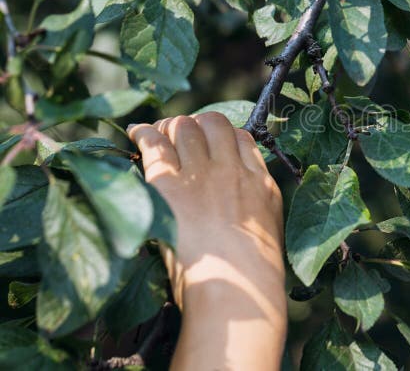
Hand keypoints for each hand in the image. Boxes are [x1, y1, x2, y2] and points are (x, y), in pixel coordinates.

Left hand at [128, 112, 285, 370]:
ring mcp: (202, 175)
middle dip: (196, 125)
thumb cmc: (253, 277)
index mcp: (260, 183)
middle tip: (180, 136)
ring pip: (184, 128)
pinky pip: (154, 143)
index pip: (241, 139)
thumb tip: (238, 205)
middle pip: (214, 124)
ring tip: (157, 134)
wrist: (238, 289)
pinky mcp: (170, 185)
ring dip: (170, 128)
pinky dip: (144, 133)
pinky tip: (137, 134)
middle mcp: (232, 170)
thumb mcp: (268, 232)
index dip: (222, 137)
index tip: (210, 145)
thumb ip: (256, 208)